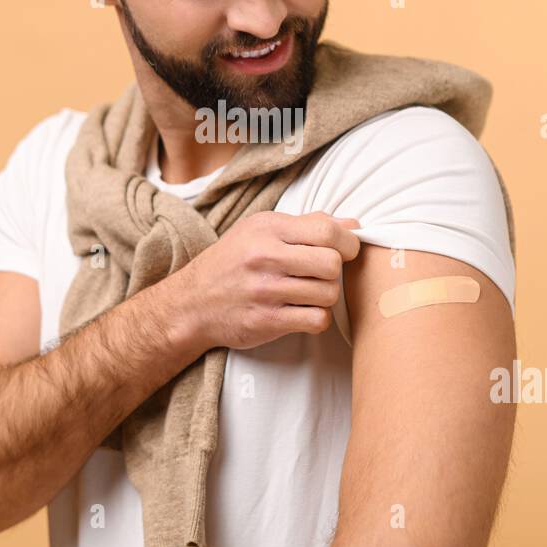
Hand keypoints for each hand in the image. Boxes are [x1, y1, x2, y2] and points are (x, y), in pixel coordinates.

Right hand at [166, 211, 362, 352]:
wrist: (192, 302)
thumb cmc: (231, 261)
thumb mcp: (260, 230)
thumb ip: (307, 224)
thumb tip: (354, 225)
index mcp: (267, 229)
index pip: (327, 231)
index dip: (347, 243)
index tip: (345, 250)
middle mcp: (265, 257)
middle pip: (332, 264)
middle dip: (334, 272)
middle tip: (321, 274)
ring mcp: (265, 291)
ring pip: (328, 294)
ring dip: (325, 296)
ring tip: (307, 293)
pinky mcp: (267, 321)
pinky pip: (317, 321)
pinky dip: (317, 318)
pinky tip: (302, 312)